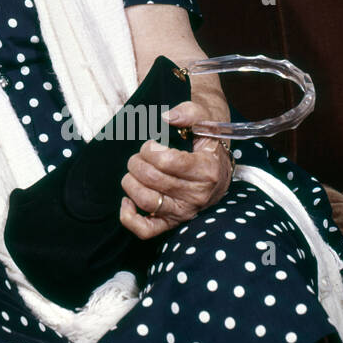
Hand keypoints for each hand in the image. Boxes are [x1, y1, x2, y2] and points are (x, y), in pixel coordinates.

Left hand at [118, 100, 232, 239]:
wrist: (216, 163)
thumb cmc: (206, 139)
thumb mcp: (204, 119)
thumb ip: (189, 113)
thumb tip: (168, 117)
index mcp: (207, 170)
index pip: (167, 162)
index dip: (150, 150)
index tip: (151, 144)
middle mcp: (198, 195)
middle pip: (152, 179)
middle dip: (137, 162)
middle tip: (139, 155)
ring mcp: (185, 212)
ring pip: (147, 202)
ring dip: (131, 183)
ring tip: (134, 171)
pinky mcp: (172, 222)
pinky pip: (146, 230)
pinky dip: (129, 218)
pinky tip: (126, 200)